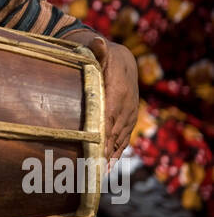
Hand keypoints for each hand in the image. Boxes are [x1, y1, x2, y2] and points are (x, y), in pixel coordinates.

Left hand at [76, 32, 138, 161]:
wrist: (123, 60)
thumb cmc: (104, 56)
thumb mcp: (99, 50)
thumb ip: (97, 49)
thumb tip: (97, 41)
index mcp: (118, 89)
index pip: (108, 114)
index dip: (101, 132)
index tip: (92, 148)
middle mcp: (126, 105)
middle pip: (113, 131)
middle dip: (102, 150)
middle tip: (87, 169)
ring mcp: (129, 114)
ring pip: (119, 138)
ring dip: (108, 156)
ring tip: (94, 175)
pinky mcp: (128, 121)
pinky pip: (123, 139)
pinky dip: (115, 154)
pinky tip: (106, 169)